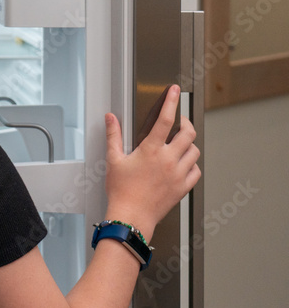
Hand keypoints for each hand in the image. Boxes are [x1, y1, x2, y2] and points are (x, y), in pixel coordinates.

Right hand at [103, 85, 199, 240]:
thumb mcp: (113, 160)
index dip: (170, 102)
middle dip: (185, 124)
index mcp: (151, 150)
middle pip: (188, 133)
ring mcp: (178, 174)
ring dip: (189, 145)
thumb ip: (114, 136)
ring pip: (194, 151)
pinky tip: (183, 165)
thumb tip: (111, 118)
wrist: (131, 216)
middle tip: (180, 123)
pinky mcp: (183, 187)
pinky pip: (196, 171)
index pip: (165, 119)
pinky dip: (192, 164)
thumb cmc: (121, 190)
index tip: (174, 92)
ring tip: (180, 145)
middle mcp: (168, 160)